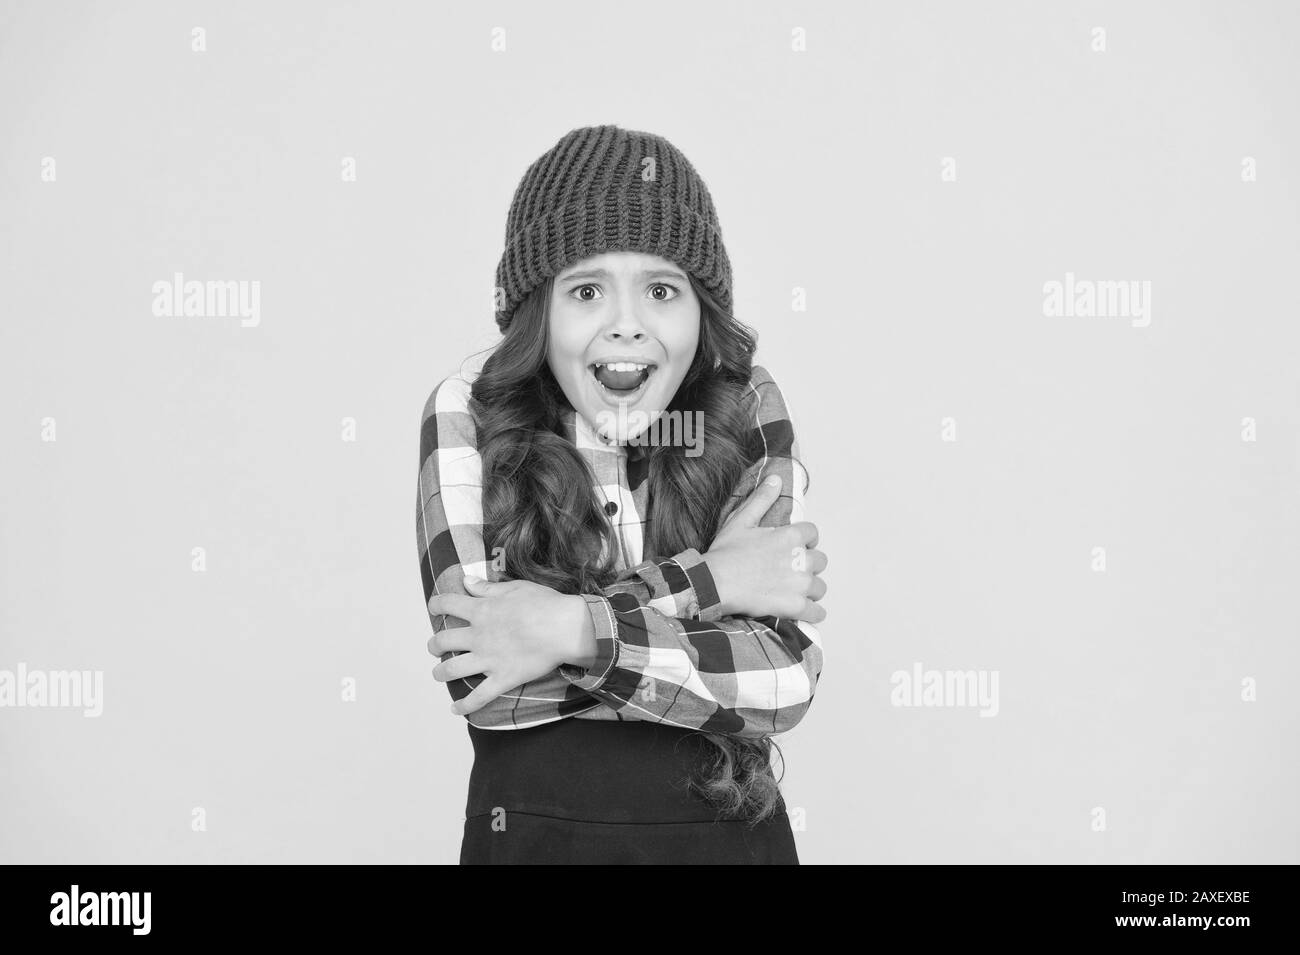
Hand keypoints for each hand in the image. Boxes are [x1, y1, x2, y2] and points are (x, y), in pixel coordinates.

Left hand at [426, 577, 593, 715]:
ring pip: (451, 670)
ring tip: (439, 673)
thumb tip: (466, 581)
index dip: (436, 605)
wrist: (567, 628)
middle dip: (434, 645)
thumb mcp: (515, 587)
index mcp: (481, 610)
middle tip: (436, 647)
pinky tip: (455, 709)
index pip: (447, 604)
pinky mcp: (503, 678)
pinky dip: (465, 705)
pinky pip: (479, 697)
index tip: (434, 608)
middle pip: (442, 641)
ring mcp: (488, 659)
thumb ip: (488, 587)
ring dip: (440, 673)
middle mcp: (478, 636)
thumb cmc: (545, 604)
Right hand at [705, 475, 827, 621]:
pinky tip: (805, 612)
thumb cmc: (726, 552)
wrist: (714, 582)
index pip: (813, 534)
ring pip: (820, 587)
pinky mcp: (795, 606)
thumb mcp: (741, 520)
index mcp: (790, 536)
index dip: (805, 540)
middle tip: (791, 570)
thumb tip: (775, 479)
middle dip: (808, 565)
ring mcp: (800, 584)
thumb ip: (762, 499)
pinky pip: (816, 612)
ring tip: (795, 591)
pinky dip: (813, 613)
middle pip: (820, 561)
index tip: (794, 547)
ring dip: (810, 589)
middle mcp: (801, 559)